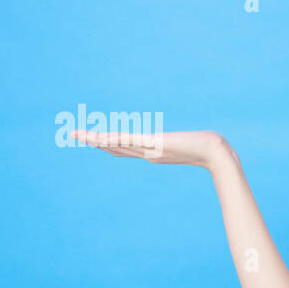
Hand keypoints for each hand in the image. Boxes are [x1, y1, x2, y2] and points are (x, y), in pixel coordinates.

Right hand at [70, 128, 231, 168]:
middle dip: (93, 141)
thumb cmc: (206, 147)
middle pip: (115, 147)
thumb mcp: (187, 143)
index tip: (89, 138)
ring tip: (78, 135)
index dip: (104, 144)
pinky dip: (115, 140)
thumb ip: (181, 142)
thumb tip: (179, 138)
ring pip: (119, 145)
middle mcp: (147, 153)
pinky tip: (100, 137)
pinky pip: (131, 142)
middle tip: (72, 134)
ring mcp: (150, 150)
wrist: (216, 152)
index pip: (122, 148)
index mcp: (151, 153)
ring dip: (97, 140)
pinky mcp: (157, 144)